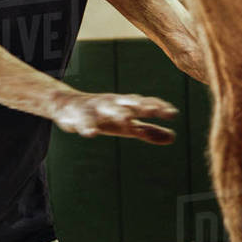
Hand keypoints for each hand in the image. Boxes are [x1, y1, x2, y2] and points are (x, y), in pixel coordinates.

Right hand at [53, 92, 177, 144]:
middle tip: (153, 110)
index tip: (172, 114)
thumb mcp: (127, 125)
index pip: (145, 103)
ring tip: (127, 120)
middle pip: (128, 103)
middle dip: (140, 106)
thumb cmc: (104, 116)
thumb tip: (173, 137)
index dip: (158, 107)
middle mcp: (113, 103)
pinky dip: (87, 127)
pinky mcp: (78, 117)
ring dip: (117, 113)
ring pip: (107, 109)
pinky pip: (83, 122)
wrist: (68, 105)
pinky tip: (92, 133)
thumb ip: (149, 131)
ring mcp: (95, 108)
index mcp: (126, 105)